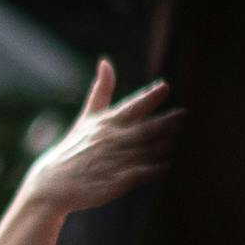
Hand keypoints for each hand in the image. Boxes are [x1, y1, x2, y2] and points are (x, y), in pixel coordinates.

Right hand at [0, 60, 178, 244]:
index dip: (149, 96)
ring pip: (149, 150)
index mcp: (106, 122)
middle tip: (187, 113)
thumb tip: (106, 61)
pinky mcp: (118, 181)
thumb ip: (101, 90)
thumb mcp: (87, 117)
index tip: (165, 86)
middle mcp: (112, 139)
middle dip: (168, 121)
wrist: (53, 183)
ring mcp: (116, 160)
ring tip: (192, 137)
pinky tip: (175, 165)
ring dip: (169, 143)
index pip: (131, 106)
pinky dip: (160, 168)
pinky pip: (145, 172)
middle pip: (147, 128)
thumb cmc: (74, 147)